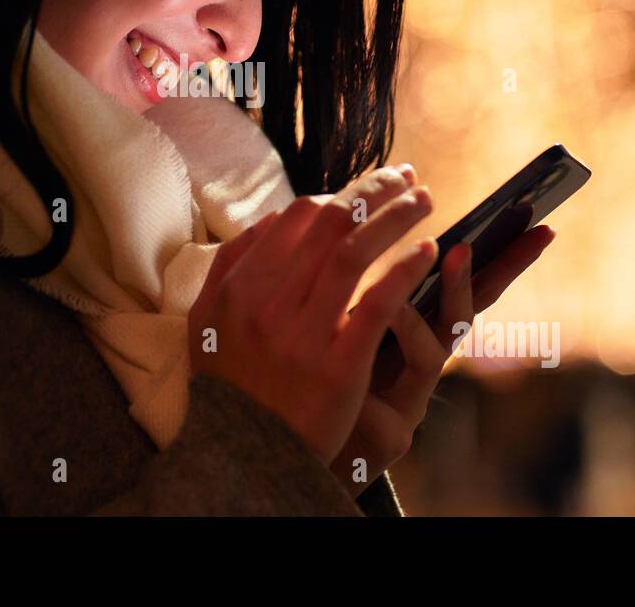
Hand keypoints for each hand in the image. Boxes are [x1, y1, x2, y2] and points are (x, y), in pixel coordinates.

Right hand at [187, 164, 439, 465]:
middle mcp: (268, 301)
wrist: (243, 457)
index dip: (340, 195)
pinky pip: (376, 304)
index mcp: (241, 285)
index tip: (368, 191)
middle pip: (331, 223)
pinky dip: (404, 269)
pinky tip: (427, 251)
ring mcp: (303, 332)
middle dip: (375, 190)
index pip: (298, 216)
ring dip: (394, 216)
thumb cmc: (231, 385)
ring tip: (425, 200)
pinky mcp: (338, 365)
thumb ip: (229, 265)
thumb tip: (269, 219)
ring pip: (354, 252)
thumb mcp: (207, 321)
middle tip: (408, 177)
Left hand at [331, 196, 556, 496]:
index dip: (492, 248)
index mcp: (403, 322)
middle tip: (536, 230)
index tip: (531, 213)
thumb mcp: (325, 315)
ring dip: (456, 289)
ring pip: (447, 335)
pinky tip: (393, 303)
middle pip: (474, 303)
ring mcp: (412, 390)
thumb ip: (341, 273)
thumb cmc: (308, 379)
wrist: (285, 453)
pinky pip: (410, 371)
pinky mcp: (398, 425)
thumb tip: (348, 206)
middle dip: (508, 267)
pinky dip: (406, 331)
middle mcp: (417, 353)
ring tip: (456, 250)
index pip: (453, 277)